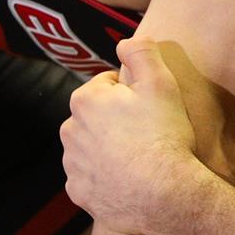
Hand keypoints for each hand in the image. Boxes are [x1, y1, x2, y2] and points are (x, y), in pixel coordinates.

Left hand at [60, 40, 204, 232]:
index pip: (107, 86)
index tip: (149, 109)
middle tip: (146, 133)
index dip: (131, 94)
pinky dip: (105, 178)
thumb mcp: (161, 83)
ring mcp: (72, 164)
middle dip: (115, 121)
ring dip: (108, 149)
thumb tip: (126, 40)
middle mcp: (70, 130)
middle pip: (95, 117)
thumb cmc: (163, 136)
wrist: (164, 194)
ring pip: (90, 147)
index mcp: (85, 100)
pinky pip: (90, 178)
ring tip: (138, 158)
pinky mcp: (79, 191)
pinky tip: (128, 180)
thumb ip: (141, 52)